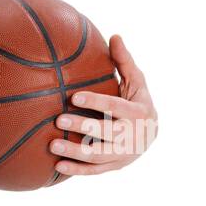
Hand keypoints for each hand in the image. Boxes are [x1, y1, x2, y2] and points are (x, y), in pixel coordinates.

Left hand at [48, 34, 158, 176]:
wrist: (153, 134)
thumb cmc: (137, 101)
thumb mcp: (137, 82)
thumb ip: (125, 62)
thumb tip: (115, 35)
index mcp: (138, 112)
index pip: (115, 107)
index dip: (96, 102)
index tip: (74, 96)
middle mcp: (133, 135)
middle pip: (106, 133)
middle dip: (83, 127)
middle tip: (58, 120)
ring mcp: (124, 154)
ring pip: (98, 155)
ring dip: (75, 152)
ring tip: (52, 145)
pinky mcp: (115, 166)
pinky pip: (94, 171)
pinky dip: (76, 170)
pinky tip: (57, 166)